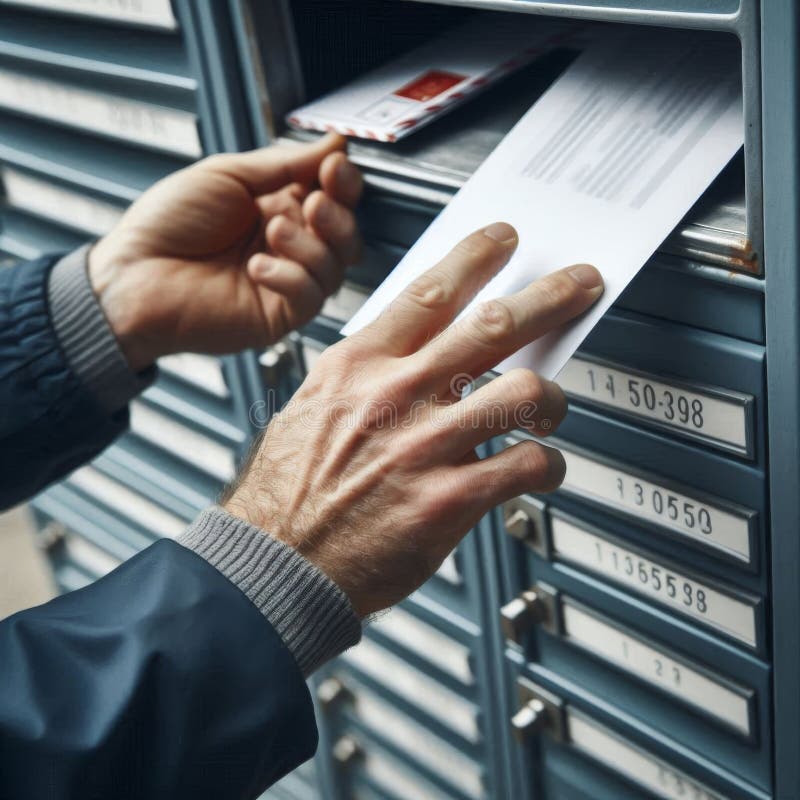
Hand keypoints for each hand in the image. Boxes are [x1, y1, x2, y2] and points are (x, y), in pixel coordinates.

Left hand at [89, 133, 362, 370]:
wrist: (133, 276)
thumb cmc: (167, 226)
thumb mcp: (227, 176)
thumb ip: (283, 165)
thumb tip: (332, 144)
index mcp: (277, 209)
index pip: (332, 196)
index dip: (342, 181)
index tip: (333, 166)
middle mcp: (288, 247)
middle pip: (345, 234)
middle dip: (338, 214)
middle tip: (314, 202)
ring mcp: (286, 283)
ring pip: (335, 266)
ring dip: (311, 244)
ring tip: (273, 231)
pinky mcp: (279, 316)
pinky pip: (311, 297)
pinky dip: (291, 277)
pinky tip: (257, 267)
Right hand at [225, 222, 603, 616]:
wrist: (278, 560)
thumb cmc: (291, 486)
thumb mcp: (318, 404)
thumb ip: (371, 372)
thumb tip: (424, 346)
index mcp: (359, 366)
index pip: (429, 292)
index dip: (477, 257)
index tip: (504, 240)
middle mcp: (395, 396)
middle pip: (493, 327)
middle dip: (550, 298)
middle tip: (581, 284)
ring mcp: (424, 448)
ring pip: (526, 392)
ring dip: (555, 397)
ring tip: (553, 407)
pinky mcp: (448, 501)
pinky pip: (529, 465)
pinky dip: (548, 464)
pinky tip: (541, 467)